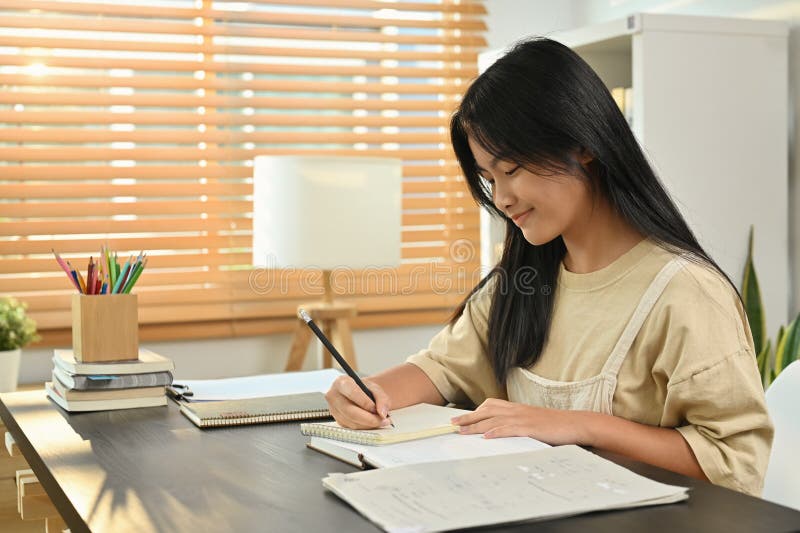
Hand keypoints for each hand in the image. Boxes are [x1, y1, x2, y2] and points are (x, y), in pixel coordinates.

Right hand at [325, 375, 391, 428]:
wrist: (359, 394)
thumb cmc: (364, 390)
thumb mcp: (375, 388)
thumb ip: (381, 399)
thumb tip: (382, 413)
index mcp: (342, 383)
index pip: (352, 393)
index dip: (365, 403)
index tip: (377, 409)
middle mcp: (334, 396)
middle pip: (350, 412)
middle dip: (369, 418)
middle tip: (382, 420)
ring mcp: (334, 410)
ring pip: (352, 422)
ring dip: (368, 424)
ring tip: (381, 421)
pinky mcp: (338, 420)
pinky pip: (352, 427)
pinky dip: (365, 427)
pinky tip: (372, 423)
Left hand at [451, 398, 592, 445]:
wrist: (576, 424)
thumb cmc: (556, 425)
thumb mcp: (534, 422)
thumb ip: (518, 425)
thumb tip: (502, 432)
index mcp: (518, 408)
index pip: (491, 405)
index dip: (474, 411)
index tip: (460, 418)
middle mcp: (518, 410)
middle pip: (487, 411)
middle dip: (468, 418)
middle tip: (452, 423)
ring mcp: (523, 418)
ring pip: (493, 420)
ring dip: (475, 426)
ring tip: (461, 431)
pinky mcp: (530, 428)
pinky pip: (509, 429)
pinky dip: (496, 432)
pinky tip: (486, 437)